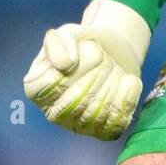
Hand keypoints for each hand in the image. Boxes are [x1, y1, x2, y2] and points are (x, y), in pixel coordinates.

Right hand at [23, 0, 149, 140]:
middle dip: (96, 72)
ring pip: (96, 114)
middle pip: (74, 101)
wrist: (114, 53)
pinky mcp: (102, 130)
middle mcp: (53, 112)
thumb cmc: (84, 43)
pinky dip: (126, 99)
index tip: (85, 51)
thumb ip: (57, 42)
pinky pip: (114, 125)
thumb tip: (64, 65)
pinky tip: (129, 81)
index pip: (43, 89)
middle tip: (104, 56)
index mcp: (36, 89)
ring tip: (113, 66)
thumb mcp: (67, 33)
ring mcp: (78, 125)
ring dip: (111, 82)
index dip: (69, 69)